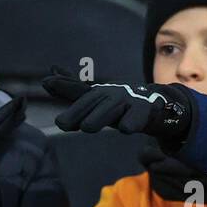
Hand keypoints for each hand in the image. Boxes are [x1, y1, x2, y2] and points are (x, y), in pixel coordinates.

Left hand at [41, 67, 191, 139]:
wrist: (160, 105)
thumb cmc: (123, 104)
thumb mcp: (98, 98)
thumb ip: (73, 89)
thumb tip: (47, 77)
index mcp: (100, 92)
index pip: (80, 91)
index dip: (64, 86)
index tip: (46, 82)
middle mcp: (113, 94)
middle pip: (94, 101)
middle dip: (77, 110)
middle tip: (61, 124)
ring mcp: (130, 101)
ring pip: (113, 108)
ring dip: (100, 116)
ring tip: (86, 127)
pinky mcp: (146, 111)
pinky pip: (138, 117)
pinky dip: (132, 122)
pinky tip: (125, 129)